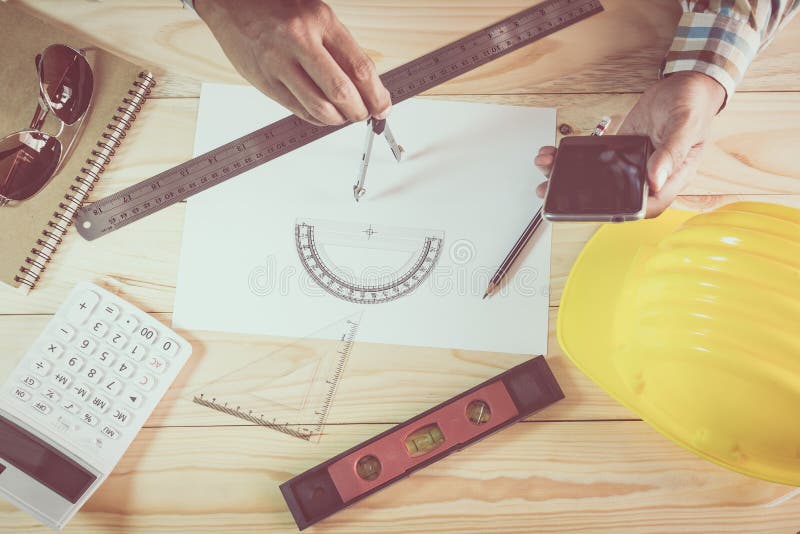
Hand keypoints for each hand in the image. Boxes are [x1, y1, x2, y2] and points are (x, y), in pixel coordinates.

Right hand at [196, 0, 391, 125]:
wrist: (231, 2)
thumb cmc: (278, 7)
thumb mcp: (317, 15)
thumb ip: (340, 48)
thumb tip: (367, 86)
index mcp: (320, 20)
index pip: (359, 68)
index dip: (377, 94)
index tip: (383, 106)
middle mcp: (299, 41)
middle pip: (341, 92)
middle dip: (359, 111)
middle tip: (365, 114)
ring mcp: (279, 64)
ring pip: (319, 108)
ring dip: (338, 119)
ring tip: (344, 116)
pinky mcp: (264, 82)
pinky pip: (298, 110)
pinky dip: (317, 119)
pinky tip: (323, 115)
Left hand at [534, 71, 726, 217]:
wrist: (684, 85)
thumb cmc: (693, 106)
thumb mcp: (685, 126)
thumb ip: (672, 152)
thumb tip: (655, 180)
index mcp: (670, 178)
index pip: (646, 206)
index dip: (620, 212)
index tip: (593, 206)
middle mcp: (648, 176)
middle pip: (613, 198)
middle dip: (578, 198)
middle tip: (550, 192)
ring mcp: (631, 165)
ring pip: (597, 181)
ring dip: (567, 177)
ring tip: (546, 167)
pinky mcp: (618, 152)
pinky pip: (593, 160)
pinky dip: (571, 158)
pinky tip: (554, 153)